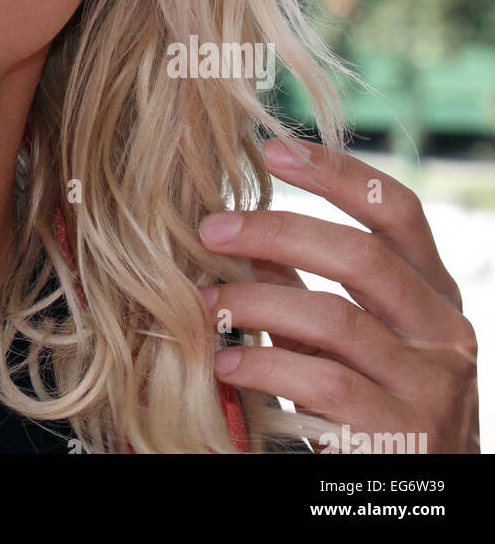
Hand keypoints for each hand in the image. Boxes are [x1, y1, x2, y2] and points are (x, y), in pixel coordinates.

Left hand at [197, 137, 479, 453]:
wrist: (414, 504)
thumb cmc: (373, 408)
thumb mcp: (348, 341)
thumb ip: (308, 287)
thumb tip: (249, 234)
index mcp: (435, 295)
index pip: (398, 211)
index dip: (337, 173)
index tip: (272, 148)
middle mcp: (446, 333)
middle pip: (361, 255)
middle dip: (276, 231)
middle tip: (211, 230)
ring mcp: (434, 387)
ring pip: (334, 320)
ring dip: (255, 304)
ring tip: (207, 303)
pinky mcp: (406, 438)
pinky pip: (323, 384)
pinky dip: (265, 368)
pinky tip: (226, 364)